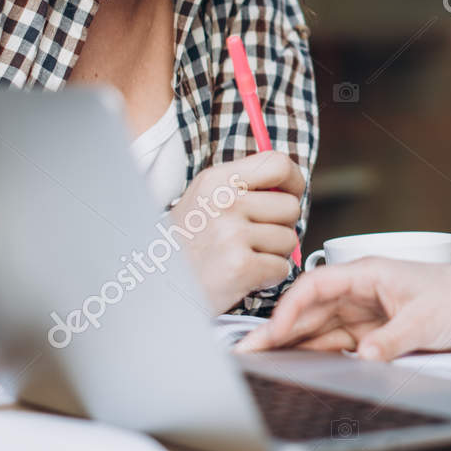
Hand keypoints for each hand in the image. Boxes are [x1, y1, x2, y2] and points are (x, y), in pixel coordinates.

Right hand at [168, 151, 303, 312]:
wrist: (157, 286)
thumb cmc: (186, 245)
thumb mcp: (204, 199)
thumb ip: (242, 186)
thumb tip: (291, 187)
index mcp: (217, 180)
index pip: (278, 164)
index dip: (294, 181)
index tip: (291, 195)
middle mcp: (224, 202)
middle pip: (291, 207)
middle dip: (282, 226)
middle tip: (255, 239)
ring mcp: (232, 234)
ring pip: (289, 240)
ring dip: (274, 254)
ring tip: (244, 257)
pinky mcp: (240, 266)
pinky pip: (281, 268)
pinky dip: (269, 277)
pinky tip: (245, 275)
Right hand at [234, 256, 450, 358]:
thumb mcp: (427, 320)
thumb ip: (393, 339)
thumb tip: (362, 357)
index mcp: (368, 274)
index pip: (316, 287)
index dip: (290, 308)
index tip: (274, 331)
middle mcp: (360, 291)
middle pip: (309, 309)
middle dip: (277, 330)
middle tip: (246, 352)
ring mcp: (364, 313)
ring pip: (317, 328)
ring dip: (290, 344)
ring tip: (260, 362)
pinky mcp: (372, 332)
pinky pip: (335, 342)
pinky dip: (314, 353)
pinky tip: (295, 366)